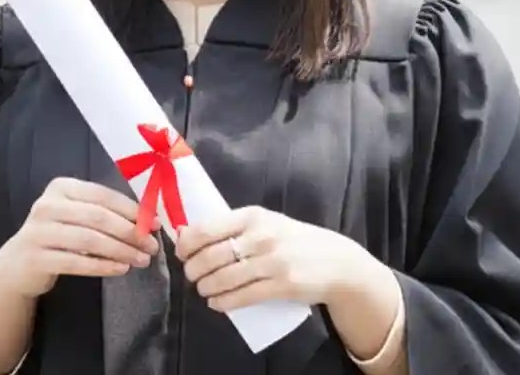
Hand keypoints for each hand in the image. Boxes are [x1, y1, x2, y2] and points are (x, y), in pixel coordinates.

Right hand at [0, 177, 160, 299]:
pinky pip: (77, 262)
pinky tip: (121, 269)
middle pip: (98, 218)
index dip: (132, 210)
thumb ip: (106, 212)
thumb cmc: (59, 235)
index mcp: (62, 188)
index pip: (104, 196)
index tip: (155, 225)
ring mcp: (38, 232)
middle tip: (152, 247)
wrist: (17, 265)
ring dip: (120, 251)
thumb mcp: (78, 216)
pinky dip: (103, 266)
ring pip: (89, 240)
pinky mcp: (36, 258)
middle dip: (130, 233)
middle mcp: (47, 206)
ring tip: (141, 260)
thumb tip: (150, 221)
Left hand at [176, 206, 368, 312]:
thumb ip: (235, 227)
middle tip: (192, 275)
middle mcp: (261, 236)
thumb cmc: (296, 240)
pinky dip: (222, 302)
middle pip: (209, 257)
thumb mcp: (269, 222)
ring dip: (205, 288)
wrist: (337, 261)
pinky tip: (216, 302)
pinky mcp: (281, 286)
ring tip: (204, 289)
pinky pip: (241, 297)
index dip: (186, 245)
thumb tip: (188, 234)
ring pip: (222, 279)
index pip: (206, 229)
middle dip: (193, 270)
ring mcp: (272, 262)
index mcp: (254, 216)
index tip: (182, 253)